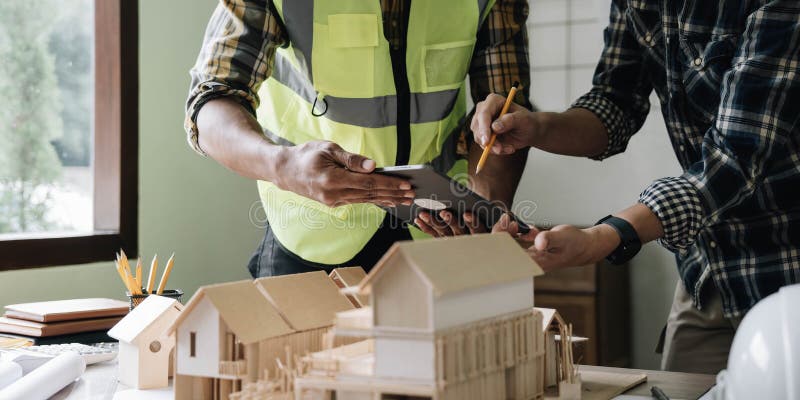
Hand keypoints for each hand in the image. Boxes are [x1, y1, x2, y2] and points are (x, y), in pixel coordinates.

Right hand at [275, 141, 413, 206]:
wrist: (284, 171)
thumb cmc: (306, 155)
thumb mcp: (328, 149)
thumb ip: (352, 159)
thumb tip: (373, 167)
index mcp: (332, 179)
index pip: (368, 183)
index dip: (389, 185)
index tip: (406, 184)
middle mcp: (333, 194)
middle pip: (370, 195)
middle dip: (393, 194)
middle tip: (412, 194)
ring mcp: (333, 201)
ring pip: (366, 200)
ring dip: (387, 199)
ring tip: (404, 199)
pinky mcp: (334, 203)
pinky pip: (358, 201)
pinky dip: (374, 200)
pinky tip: (387, 200)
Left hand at [414, 211, 486, 236]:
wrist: (472, 231)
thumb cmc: (476, 215)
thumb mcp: (480, 213)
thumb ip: (475, 207)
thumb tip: (464, 194)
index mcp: (480, 232)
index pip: (478, 229)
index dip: (473, 222)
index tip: (466, 214)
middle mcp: (466, 238)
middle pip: (459, 231)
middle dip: (450, 221)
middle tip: (443, 212)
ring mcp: (453, 240)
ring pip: (443, 232)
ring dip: (433, 222)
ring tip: (423, 214)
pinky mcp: (443, 240)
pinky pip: (434, 235)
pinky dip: (425, 227)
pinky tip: (418, 219)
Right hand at [471, 93, 541, 154]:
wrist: (527, 130)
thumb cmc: (526, 121)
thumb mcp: (523, 119)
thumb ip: (510, 120)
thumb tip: (495, 127)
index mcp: (493, 101)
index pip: (484, 114)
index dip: (483, 128)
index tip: (487, 141)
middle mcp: (484, 110)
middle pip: (477, 126)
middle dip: (487, 141)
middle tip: (500, 149)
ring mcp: (481, 122)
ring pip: (479, 138)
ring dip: (493, 147)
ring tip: (510, 148)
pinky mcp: (482, 134)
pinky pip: (483, 145)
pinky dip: (494, 150)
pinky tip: (507, 148)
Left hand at [492, 214, 619, 270]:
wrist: (583, 246)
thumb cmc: (574, 243)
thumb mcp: (563, 237)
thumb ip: (550, 239)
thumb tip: (538, 242)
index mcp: (534, 262)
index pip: (508, 254)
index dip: (501, 238)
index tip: (505, 222)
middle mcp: (528, 262)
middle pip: (503, 250)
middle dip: (501, 233)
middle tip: (507, 219)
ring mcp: (528, 257)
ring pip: (507, 245)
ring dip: (508, 232)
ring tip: (515, 223)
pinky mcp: (529, 250)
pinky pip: (515, 242)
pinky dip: (516, 233)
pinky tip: (524, 228)